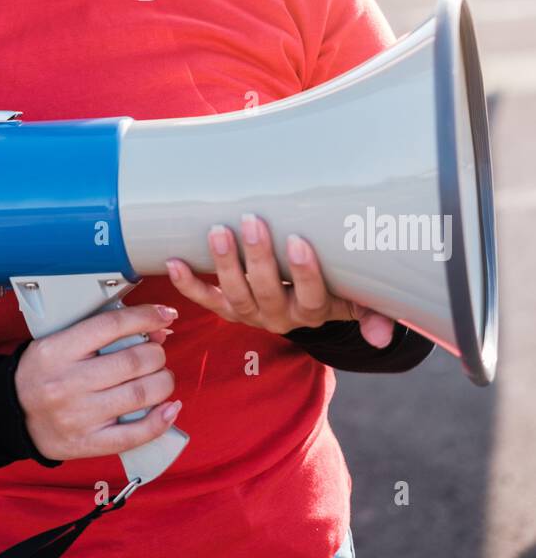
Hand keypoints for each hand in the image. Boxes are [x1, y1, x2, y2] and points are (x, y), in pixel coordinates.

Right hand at [13, 303, 182, 461]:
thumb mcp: (59, 342)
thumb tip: (155, 330)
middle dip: (156, 353)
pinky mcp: (89, 443)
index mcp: (57, 350)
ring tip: (162, 378)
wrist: (12, 414)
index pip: (111, 325)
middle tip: (157, 353)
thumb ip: (101, 333)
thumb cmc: (42, 372)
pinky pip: (135, 434)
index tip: (164, 314)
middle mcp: (68, 383)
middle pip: (132, 361)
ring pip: (140, 394)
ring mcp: (79, 416)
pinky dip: (161, 420)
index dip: (145, 316)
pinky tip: (170, 408)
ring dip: (163, 382)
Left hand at [165, 214, 396, 347]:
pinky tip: (172, 263)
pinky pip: (206, 301)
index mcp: (314, 311)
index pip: (310, 295)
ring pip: (234, 295)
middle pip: (266, 291)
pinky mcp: (229, 309)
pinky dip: (188, 284)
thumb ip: (374, 313)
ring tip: (218, 232)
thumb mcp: (361, 300)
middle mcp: (280, 317)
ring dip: (223, 264)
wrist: (311, 303)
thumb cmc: (341, 287)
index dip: (304, 272)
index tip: (298, 242)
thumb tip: (385, 336)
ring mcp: (251, 314)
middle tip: (252, 221)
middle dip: (257, 257)